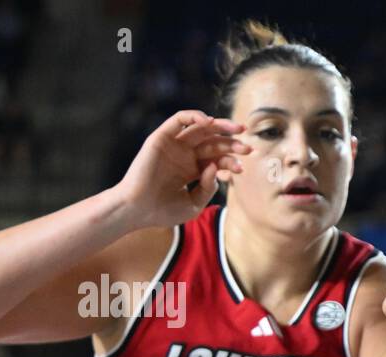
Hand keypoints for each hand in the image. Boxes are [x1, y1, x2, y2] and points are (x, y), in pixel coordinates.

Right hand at [113, 111, 249, 229]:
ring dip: (219, 125)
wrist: (138, 210)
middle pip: (213, 142)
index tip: (243, 167)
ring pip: (200, 128)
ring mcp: (174, 145)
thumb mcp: (194, 203)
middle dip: (231, 142)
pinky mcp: (162, 138)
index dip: (232, 160)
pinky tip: (209, 122)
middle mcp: (184, 155)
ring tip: (237, 129)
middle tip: (248, 147)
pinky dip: (194, 116)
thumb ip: (208, 187)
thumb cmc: (164, 211)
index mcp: (193, 169)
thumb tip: (216, 166)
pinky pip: (179, 119)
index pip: (217, 159)